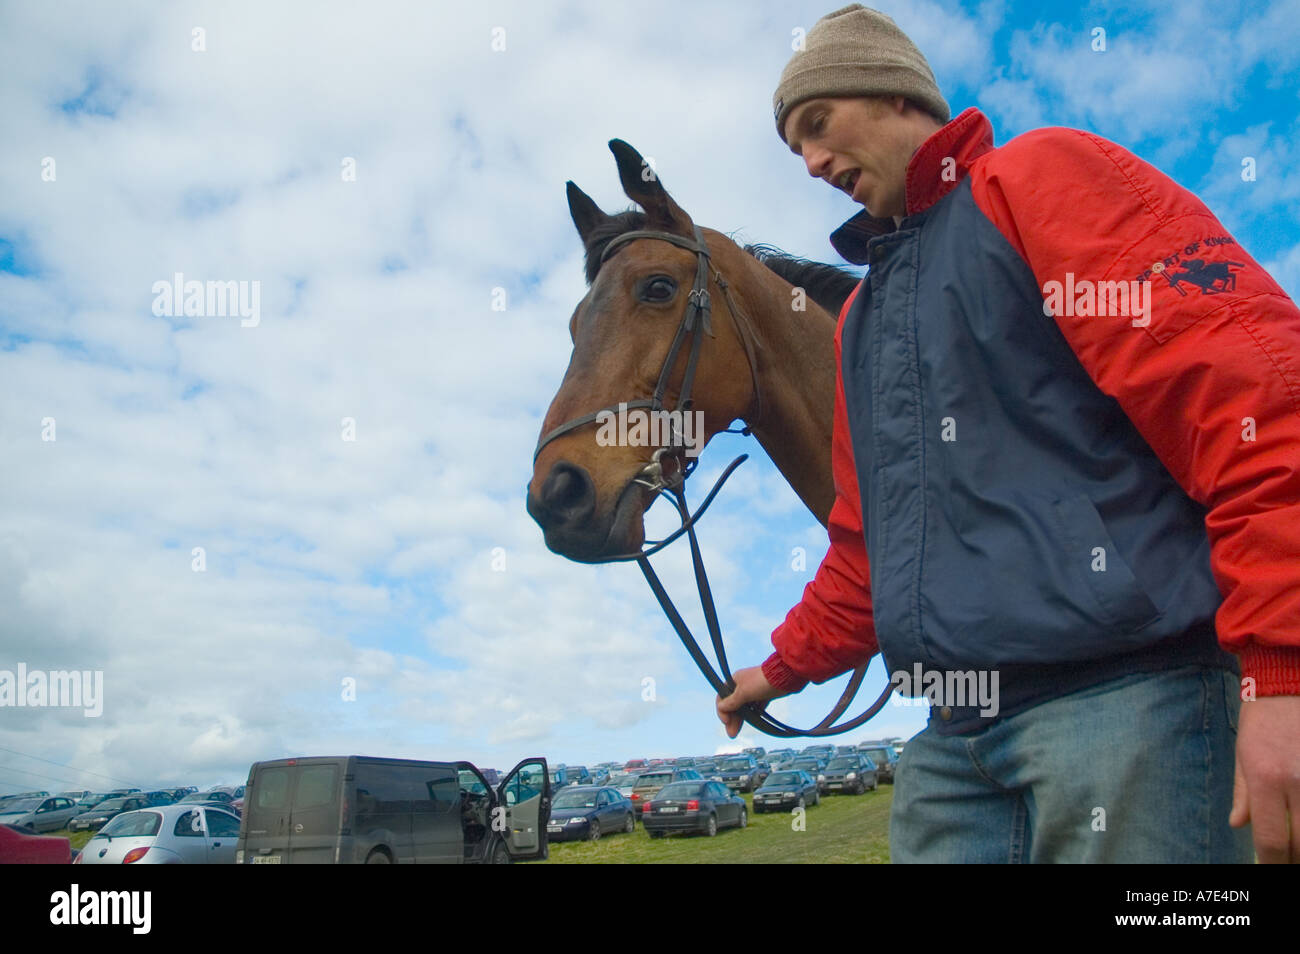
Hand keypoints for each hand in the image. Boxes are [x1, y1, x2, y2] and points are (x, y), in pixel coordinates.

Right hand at [716, 665, 787, 738]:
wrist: (785, 676)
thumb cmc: (761, 681)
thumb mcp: (743, 693)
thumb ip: (731, 702)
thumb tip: (721, 708)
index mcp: (734, 681)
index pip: (722, 698)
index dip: (722, 711)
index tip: (726, 722)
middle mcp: (742, 685)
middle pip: (733, 705)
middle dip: (732, 720)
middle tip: (732, 734)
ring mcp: (753, 690)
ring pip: (744, 707)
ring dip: (741, 719)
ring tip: (737, 732)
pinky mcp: (763, 695)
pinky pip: (755, 707)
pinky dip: (753, 715)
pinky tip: (752, 723)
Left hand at [1229, 693, 1299, 862]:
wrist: (1288, 685)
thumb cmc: (1262, 721)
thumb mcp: (1243, 754)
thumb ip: (1243, 794)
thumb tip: (1238, 825)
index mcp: (1266, 779)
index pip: (1271, 838)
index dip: (1272, 862)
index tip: (1270, 869)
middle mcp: (1296, 782)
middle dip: (1295, 859)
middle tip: (1289, 862)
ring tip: (1297, 848)